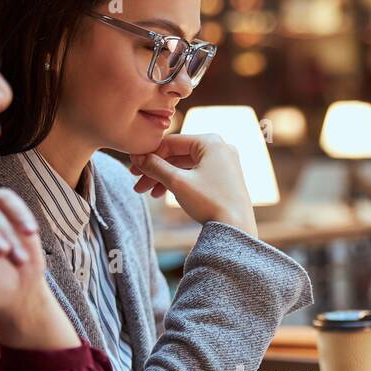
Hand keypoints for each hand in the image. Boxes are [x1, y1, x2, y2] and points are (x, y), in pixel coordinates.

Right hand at [128, 133, 257, 237]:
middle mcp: (220, 147)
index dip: (149, 155)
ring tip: (148, 194)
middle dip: (156, 171)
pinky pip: (197, 174)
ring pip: (186, 166)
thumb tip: (137, 157)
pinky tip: (165, 194)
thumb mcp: (177, 182)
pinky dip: (180, 183)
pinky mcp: (226, 178)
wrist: (237, 228)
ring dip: (165, 178)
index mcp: (210, 141)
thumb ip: (155, 167)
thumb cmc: (210, 202)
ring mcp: (224, 163)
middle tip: (137, 184)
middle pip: (178, 155)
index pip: (171, 143)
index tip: (133, 167)